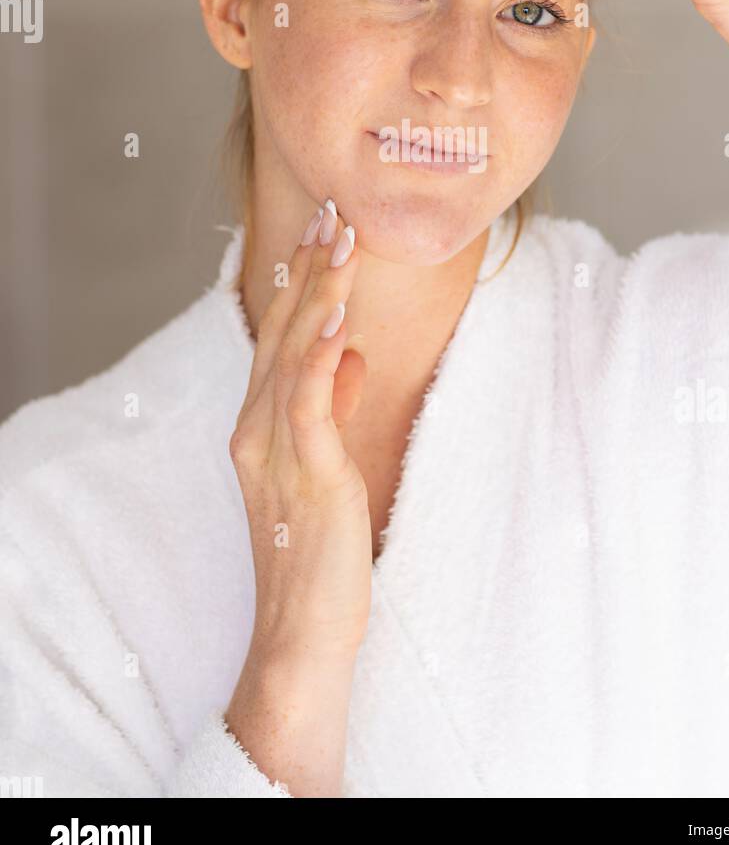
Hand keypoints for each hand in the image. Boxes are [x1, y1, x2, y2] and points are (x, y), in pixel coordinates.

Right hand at [229, 199, 372, 664]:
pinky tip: (338, 322)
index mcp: (262, 424)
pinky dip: (321, 360)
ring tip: (341, 243)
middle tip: (333, 213)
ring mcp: (277, 451)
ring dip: (320, 296)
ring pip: (295, 356)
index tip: (324, 230)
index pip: (281, 336)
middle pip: (283, 332)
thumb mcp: (326, 465)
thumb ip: (333, 407)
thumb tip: (353, 355)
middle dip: (311, 270)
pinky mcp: (308, 476)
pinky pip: (310, 407)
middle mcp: (258, 429)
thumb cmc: (317, 551)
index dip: (303, 281)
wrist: (301, 630)